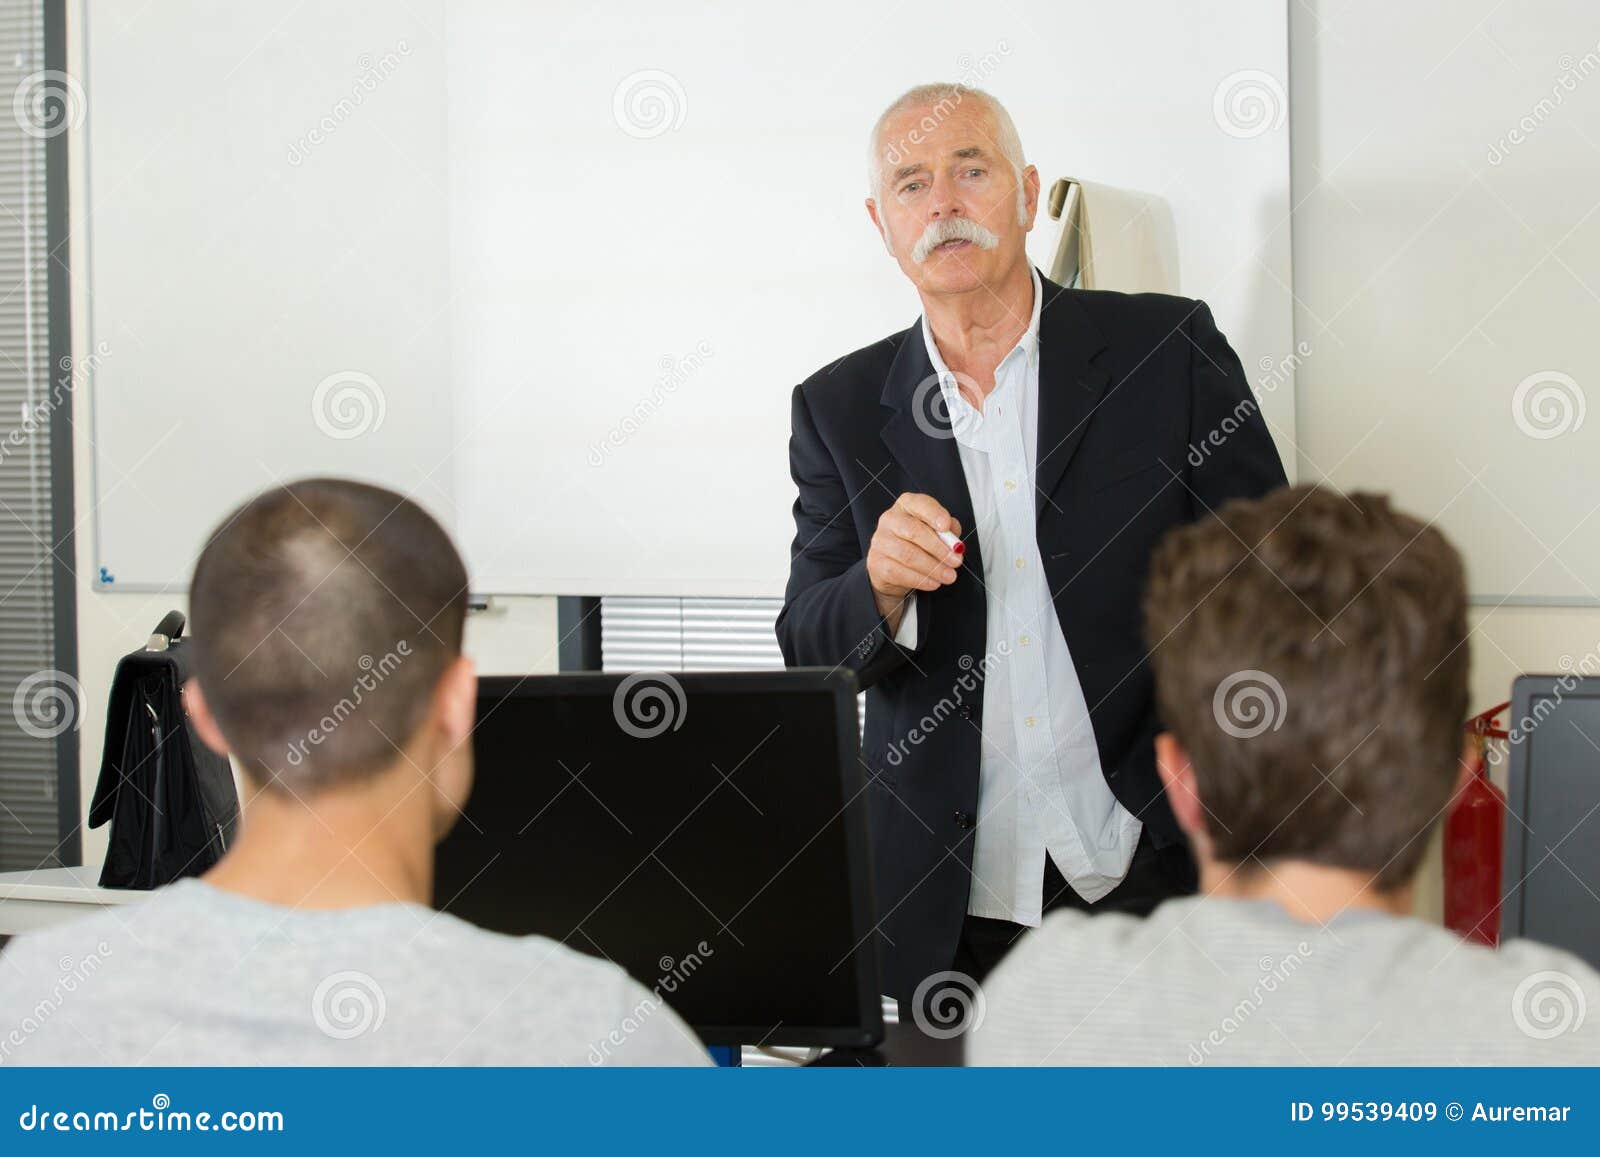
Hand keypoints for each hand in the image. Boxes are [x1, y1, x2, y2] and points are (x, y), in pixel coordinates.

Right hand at [867, 493, 963, 630]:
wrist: (892, 567)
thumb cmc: (917, 543)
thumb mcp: (935, 531)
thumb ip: (947, 531)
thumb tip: (955, 541)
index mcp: (906, 505)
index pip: (919, 504)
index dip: (934, 514)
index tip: (946, 526)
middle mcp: (890, 519)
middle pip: (914, 531)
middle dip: (939, 548)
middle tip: (956, 561)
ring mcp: (880, 541)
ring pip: (908, 555)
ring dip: (933, 568)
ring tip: (949, 576)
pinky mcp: (876, 563)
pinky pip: (900, 573)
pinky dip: (921, 580)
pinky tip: (933, 582)